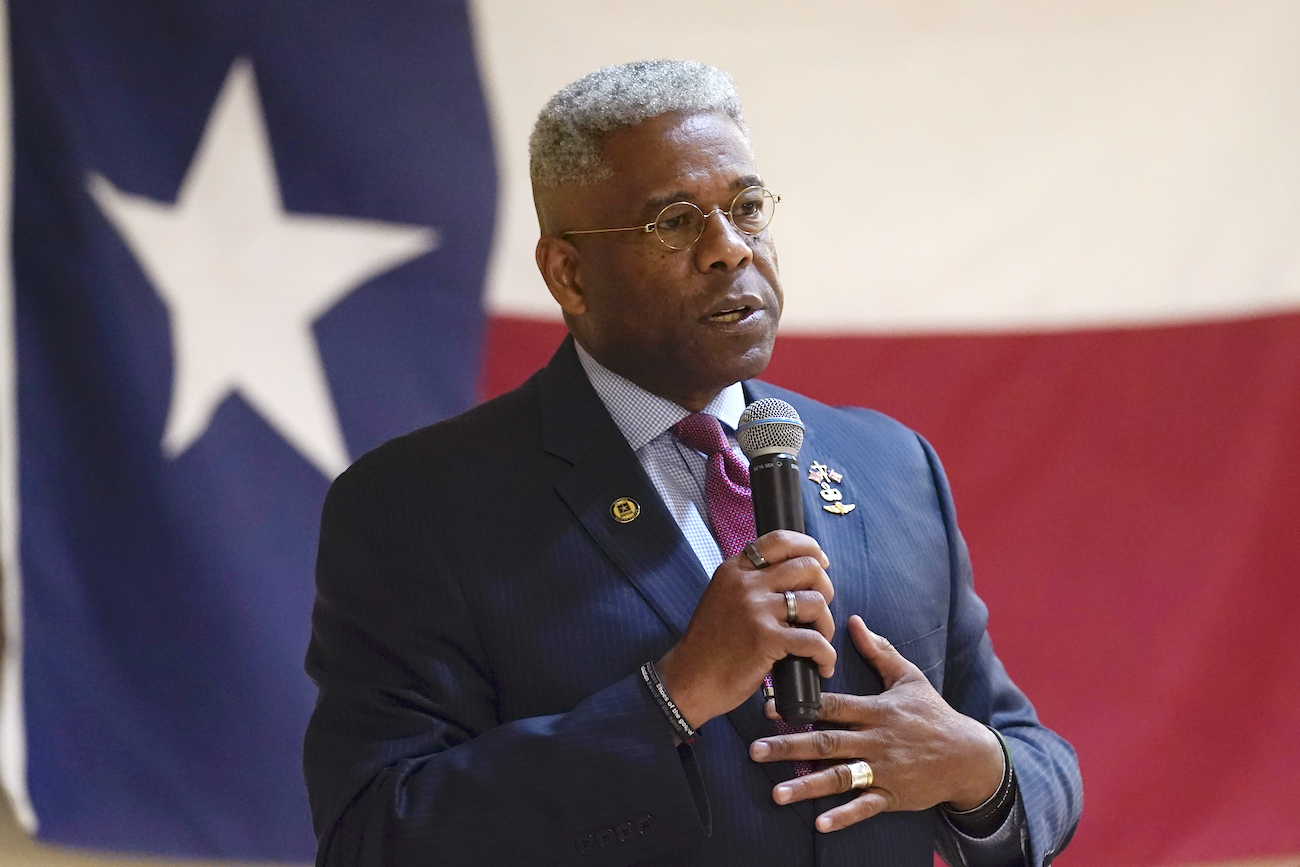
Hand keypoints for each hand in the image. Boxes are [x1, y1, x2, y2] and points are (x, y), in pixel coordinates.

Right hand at [656, 530, 836, 728]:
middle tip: (819, 611)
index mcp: (734, 570)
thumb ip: (750, 583)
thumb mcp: (721, 598)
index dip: (809, 547)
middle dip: (825, 587)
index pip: (780, 541)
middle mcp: (746, 584)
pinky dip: (826, 656)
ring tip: (819, 642)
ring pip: (816, 601)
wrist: (689, 680)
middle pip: (807, 567)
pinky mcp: (767, 639)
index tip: (821, 563)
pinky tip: (822, 666)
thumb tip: (793, 576)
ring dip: (826, 624)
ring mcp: (756, 610)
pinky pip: (815, 641)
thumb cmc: (709, 645)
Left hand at [749, 615, 1003, 832]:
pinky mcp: (893, 795)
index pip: (833, 706)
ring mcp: (884, 769)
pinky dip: (844, 816)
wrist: (969, 756)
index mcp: (876, 710)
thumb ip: (878, 651)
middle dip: (789, 747)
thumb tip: (853, 620)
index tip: (768, 708)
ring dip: (807, 786)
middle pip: (827, 742)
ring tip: (777, 794)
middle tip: (755, 751)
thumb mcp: (909, 677)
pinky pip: (865, 806)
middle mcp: (876, 740)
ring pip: (840, 777)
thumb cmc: (933, 714)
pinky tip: (820, 824)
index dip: (801, 706)